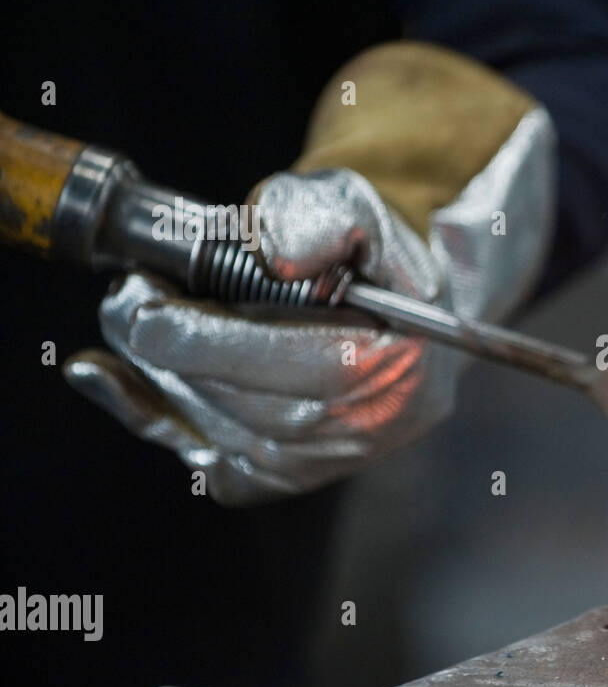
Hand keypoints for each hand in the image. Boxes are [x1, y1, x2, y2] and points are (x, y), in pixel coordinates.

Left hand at [63, 169, 461, 505]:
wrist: (393, 314)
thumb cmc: (367, 260)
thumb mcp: (353, 209)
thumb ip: (318, 218)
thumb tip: (275, 255)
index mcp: (402, 358)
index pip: (313, 369)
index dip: (220, 346)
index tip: (150, 313)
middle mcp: (377, 424)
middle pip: (262, 411)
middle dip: (178, 360)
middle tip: (126, 303)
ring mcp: (336, 459)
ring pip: (233, 440)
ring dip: (164, 385)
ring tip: (134, 326)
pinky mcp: (298, 477)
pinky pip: (221, 472)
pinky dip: (166, 426)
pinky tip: (128, 382)